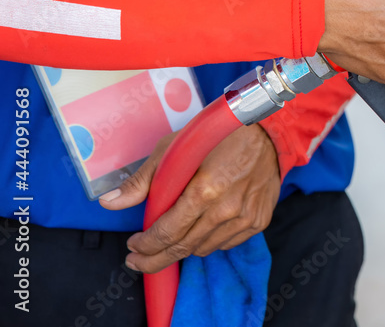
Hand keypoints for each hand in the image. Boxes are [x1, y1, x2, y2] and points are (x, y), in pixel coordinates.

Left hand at [98, 124, 280, 273]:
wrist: (267, 134)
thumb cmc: (217, 137)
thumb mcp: (173, 150)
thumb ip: (141, 181)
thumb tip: (109, 203)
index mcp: (204, 191)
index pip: (167, 234)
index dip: (145, 246)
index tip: (133, 247)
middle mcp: (226, 210)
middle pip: (183, 248)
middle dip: (155, 259)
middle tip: (138, 260)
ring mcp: (245, 218)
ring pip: (203, 249)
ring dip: (182, 248)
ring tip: (170, 240)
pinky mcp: (258, 220)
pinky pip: (225, 243)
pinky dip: (208, 241)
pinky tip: (199, 229)